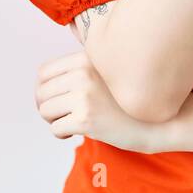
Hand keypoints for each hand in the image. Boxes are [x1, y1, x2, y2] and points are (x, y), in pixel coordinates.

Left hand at [35, 49, 158, 153]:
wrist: (153, 122)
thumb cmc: (124, 100)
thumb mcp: (104, 72)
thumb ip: (77, 69)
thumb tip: (39, 81)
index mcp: (86, 58)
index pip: (43, 72)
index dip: (44, 90)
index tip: (56, 100)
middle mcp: (84, 72)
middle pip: (40, 93)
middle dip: (48, 108)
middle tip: (64, 115)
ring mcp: (85, 95)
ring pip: (44, 111)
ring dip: (55, 121)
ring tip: (73, 122)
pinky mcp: (86, 119)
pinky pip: (55, 129)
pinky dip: (62, 134)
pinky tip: (78, 132)